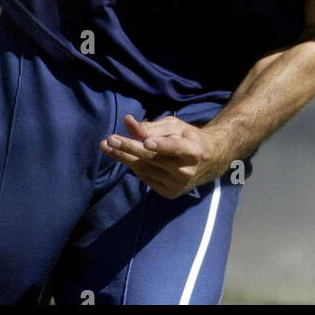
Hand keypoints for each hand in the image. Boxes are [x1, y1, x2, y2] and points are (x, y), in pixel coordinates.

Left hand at [99, 114, 224, 199]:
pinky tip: (122, 155)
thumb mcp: (174, 126)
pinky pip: (146, 177)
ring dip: (124, 157)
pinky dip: (133, 165)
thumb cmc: (188, 137)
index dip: (162, 145)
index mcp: (193, 151)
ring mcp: (177, 185)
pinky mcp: (169, 193)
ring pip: (145, 169)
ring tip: (107, 145)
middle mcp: (186, 171)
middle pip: (153, 158)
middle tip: (110, 139)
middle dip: (130, 148)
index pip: (176, 148)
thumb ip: (151, 126)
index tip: (146, 141)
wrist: (207, 162)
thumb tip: (128, 122)